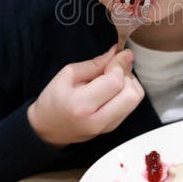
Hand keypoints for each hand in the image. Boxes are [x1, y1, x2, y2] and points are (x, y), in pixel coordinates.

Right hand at [28, 45, 144, 146]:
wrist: (47, 129)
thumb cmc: (53, 99)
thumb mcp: (67, 74)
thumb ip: (95, 63)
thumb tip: (118, 52)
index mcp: (81, 104)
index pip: (114, 82)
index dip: (120, 64)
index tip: (121, 53)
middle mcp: (97, 119)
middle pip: (131, 94)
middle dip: (127, 75)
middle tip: (114, 68)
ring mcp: (107, 127)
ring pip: (135, 100)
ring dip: (129, 84)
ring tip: (113, 79)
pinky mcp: (113, 128)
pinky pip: (131, 107)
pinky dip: (127, 93)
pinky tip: (113, 90)